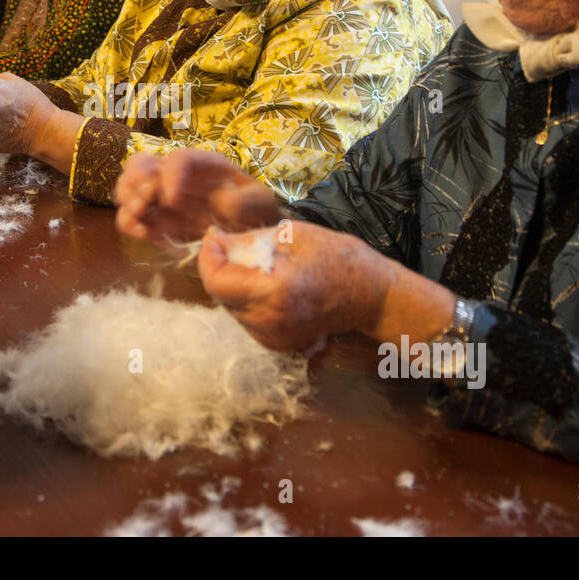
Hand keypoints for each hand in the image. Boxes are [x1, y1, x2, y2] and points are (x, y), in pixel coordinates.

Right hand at [115, 150, 281, 246]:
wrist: (249, 235)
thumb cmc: (255, 213)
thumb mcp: (260, 204)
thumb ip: (245, 201)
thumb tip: (221, 202)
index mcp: (204, 166)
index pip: (179, 159)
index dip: (170, 175)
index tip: (172, 201)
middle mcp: (177, 176)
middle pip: (141, 163)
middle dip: (136, 181)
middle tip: (145, 204)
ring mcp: (162, 197)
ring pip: (128, 186)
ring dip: (128, 203)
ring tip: (142, 223)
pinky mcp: (156, 220)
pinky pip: (131, 216)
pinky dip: (131, 224)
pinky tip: (145, 234)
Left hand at [197, 222, 394, 351]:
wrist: (370, 295)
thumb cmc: (336, 257)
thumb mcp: (290, 235)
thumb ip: (247, 240)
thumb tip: (216, 241)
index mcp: (275, 292)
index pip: (217, 281)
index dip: (208, 257)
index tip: (213, 237)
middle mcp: (270, 322)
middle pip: (220, 296)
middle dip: (219, 268)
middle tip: (230, 244)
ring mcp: (274, 339)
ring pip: (231, 308)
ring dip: (232, 285)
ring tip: (252, 263)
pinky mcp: (277, 345)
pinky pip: (246, 319)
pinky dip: (247, 300)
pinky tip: (265, 284)